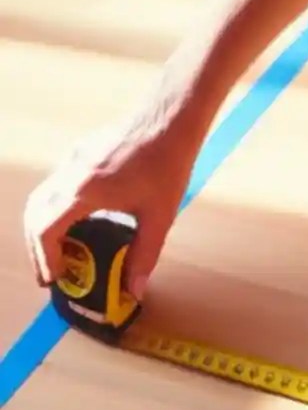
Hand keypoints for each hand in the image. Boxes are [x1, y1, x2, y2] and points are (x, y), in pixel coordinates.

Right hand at [23, 111, 202, 298]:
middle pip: (34, 214)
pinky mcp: (80, 151)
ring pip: (41, 197)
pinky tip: (77, 220)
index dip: (45, 258)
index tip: (54, 278)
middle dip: (37, 247)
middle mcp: (70, 174)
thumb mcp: (159, 217)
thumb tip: (134, 289)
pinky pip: (56, 184)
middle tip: (51, 271)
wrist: (170, 120)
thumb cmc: (168, 166)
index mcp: (84, 192)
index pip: (45, 230)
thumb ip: (144, 255)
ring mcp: (72, 159)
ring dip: (42, 226)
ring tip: (59, 250)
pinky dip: (54, 207)